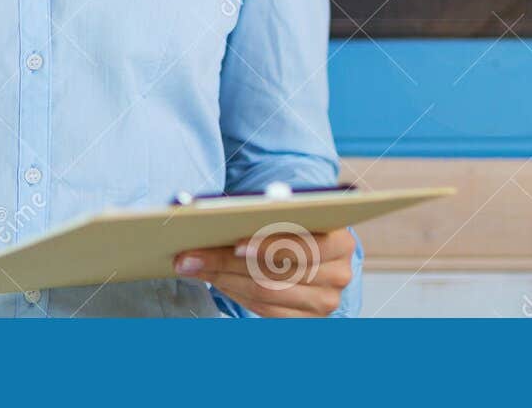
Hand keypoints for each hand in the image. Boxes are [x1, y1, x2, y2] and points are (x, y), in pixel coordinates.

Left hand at [173, 225, 355, 316]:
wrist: (312, 248)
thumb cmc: (296, 224)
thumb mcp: (289, 212)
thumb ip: (267, 211)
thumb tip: (215, 216)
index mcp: (341, 240)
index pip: (306, 245)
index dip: (269, 245)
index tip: (234, 244)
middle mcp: (339, 275)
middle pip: (276, 273)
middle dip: (227, 262)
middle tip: (190, 255)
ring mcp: (325, 302)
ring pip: (265, 293)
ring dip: (223, 278)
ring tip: (192, 265)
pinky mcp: (308, 320)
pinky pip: (265, 311)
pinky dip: (234, 292)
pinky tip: (213, 279)